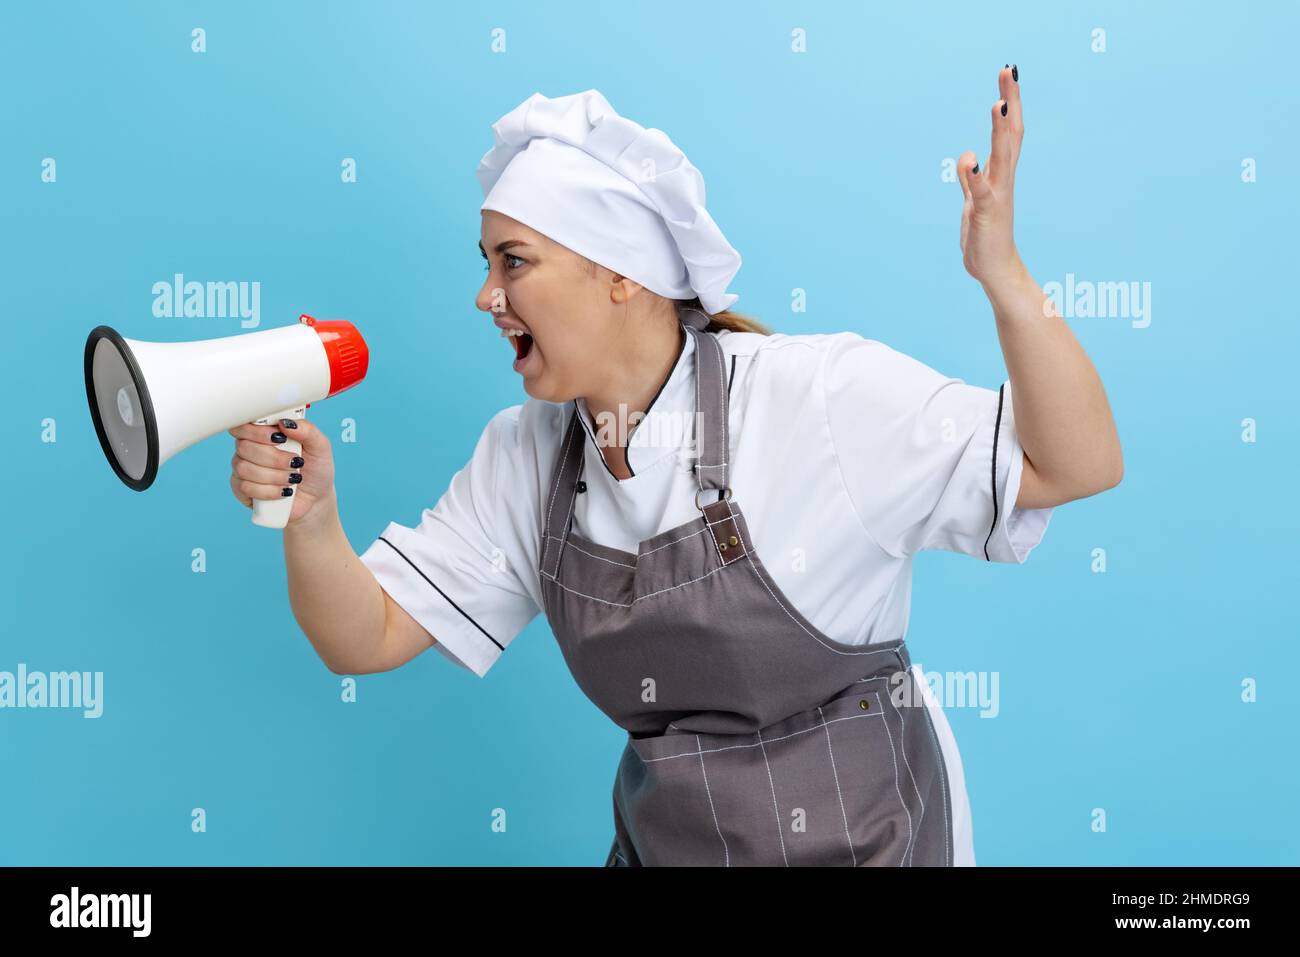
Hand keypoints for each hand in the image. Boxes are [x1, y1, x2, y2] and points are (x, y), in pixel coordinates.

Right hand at [228, 418, 337, 528]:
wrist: (316, 499)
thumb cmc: (315, 469)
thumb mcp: (320, 447)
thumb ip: (308, 430)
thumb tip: (286, 422)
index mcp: (264, 432)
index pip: (244, 424)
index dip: (257, 431)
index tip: (279, 438)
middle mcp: (250, 448)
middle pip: (243, 447)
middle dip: (274, 458)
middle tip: (295, 462)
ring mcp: (243, 469)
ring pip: (244, 468)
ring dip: (274, 476)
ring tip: (293, 478)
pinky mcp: (242, 490)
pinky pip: (245, 488)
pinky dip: (269, 491)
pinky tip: (283, 491)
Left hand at [957, 64, 1024, 286]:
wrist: (994, 269)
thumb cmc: (985, 235)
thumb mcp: (974, 202)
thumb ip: (971, 180)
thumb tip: (968, 159)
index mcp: (1000, 173)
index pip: (1008, 132)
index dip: (1009, 103)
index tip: (1008, 74)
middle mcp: (1003, 179)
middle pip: (1010, 134)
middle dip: (1009, 102)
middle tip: (1008, 71)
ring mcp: (996, 195)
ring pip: (1001, 156)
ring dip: (999, 130)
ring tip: (998, 103)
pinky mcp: (985, 213)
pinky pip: (979, 191)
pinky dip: (974, 175)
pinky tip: (968, 159)